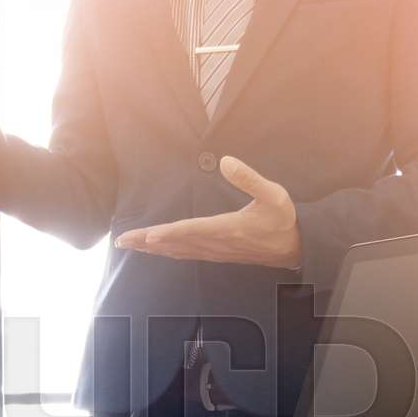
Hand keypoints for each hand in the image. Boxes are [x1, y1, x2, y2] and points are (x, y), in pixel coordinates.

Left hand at [113, 156, 301, 268]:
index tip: (148, 235)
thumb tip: (226, 161)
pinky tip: (156, 250)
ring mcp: (216, 252)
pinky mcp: (217, 255)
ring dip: (152, 249)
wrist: (296, 248)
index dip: (170, 233)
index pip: (194, 230)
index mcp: (230, 228)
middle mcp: (218, 243)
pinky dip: (167, 252)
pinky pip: (187, 254)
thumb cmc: (283, 219)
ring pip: (178, 251)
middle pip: (177, 243)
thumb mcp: (274, 194)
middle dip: (147, 242)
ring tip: (130, 246)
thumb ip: (250, 178)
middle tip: (121, 242)